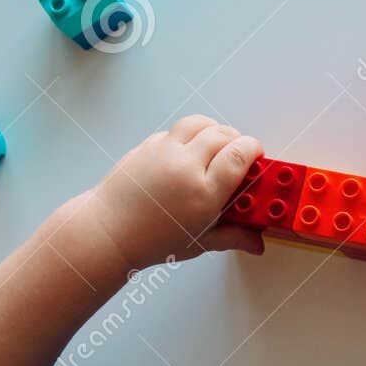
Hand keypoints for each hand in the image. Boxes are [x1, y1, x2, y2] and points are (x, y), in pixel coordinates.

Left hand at [77, 116, 265, 270]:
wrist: (108, 232)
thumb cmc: (152, 241)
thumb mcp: (200, 242)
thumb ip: (233, 237)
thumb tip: (257, 242)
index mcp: (203, 192)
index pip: (239, 155)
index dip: (254, 149)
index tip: (257, 156)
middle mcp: (185, 167)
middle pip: (223, 134)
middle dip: (237, 139)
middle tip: (239, 153)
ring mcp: (163, 152)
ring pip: (199, 123)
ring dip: (214, 129)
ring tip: (217, 145)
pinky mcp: (147, 145)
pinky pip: (176, 130)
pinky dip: (189, 136)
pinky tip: (189, 153)